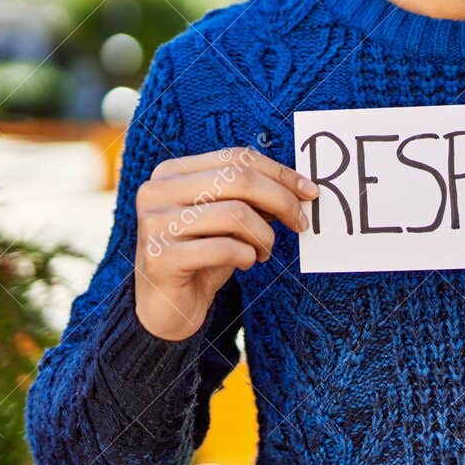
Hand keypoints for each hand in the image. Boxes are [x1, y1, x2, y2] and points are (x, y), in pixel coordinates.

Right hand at [134, 147, 318, 340]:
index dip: (279, 173)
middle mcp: (156, 192)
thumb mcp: (228, 220)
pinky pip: (224, 248)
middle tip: (300, 223)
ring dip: (264, 235)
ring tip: (265, 251)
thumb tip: (301, 188)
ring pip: (234, 214)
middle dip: (281, 200)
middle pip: (237, 180)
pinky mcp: (160, 258)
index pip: (236, 158)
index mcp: (172, 173)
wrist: (167, 306)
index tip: (310, 191)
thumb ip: (253, 198)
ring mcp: (154, 224)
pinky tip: (246, 262)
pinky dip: (246, 255)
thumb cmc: (202, 256)